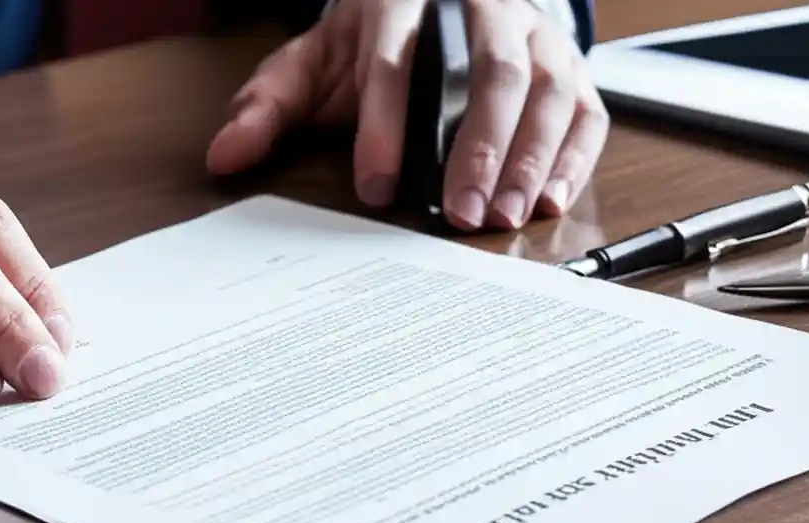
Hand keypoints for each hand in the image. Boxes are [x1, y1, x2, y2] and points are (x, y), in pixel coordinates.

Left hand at [206, 0, 608, 230]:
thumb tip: (223, 156)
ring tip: (504, 216)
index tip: (377, 186)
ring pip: (546, 85)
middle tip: (459, 214)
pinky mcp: (568, 65)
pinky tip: (547, 199)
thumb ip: (268, 105)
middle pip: (489, 68)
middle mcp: (479, 6)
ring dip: (529, 156)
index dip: (386, 124)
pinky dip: (572, 157)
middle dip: (476, 145)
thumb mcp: (313, 63)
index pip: (396, 55)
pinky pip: (585, 108)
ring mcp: (532, 34)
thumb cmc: (369, 44)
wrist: (432, 4)